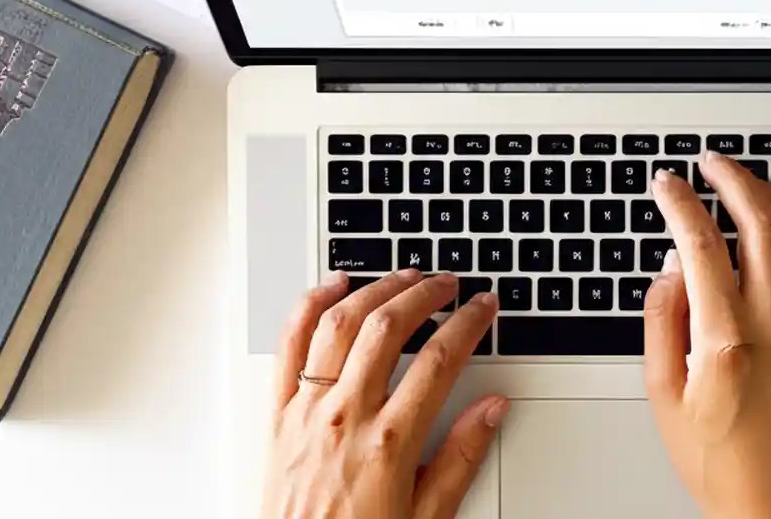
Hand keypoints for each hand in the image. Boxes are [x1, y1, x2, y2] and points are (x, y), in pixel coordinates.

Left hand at [261, 269, 506, 518]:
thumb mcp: (428, 515)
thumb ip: (462, 457)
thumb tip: (492, 409)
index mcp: (389, 443)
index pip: (439, 360)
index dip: (468, 323)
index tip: (483, 307)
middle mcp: (346, 417)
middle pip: (389, 329)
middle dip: (425, 294)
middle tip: (448, 283)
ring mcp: (308, 410)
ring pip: (340, 324)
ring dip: (375, 290)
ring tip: (403, 277)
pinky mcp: (278, 414)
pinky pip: (289, 345)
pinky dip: (310, 306)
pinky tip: (332, 287)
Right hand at [644, 152, 770, 518]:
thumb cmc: (722, 462)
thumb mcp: (663, 395)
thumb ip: (662, 324)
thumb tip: (670, 272)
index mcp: (724, 336)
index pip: (699, 244)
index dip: (679, 203)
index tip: (666, 185)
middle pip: (757, 221)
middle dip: (730, 178)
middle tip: (708, 165)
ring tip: (746, 178)